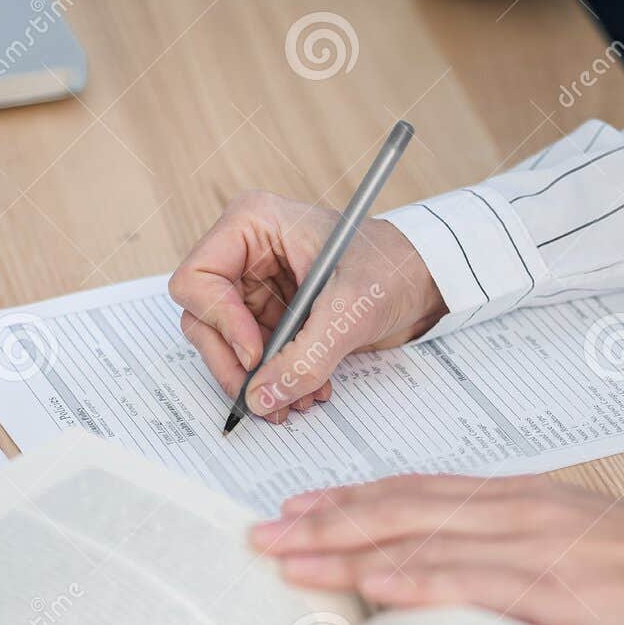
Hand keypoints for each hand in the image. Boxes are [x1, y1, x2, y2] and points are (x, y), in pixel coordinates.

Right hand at [168, 191, 446, 422]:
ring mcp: (257, 289)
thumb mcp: (350, 310)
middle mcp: (246, 255)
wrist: (425, 281)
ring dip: (260, 381)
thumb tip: (263, 397)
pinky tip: (309, 390)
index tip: (255, 355)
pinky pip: (257, 360)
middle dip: (235, 365)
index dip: (221, 322)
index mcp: (252, 225)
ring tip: (298, 398)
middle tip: (264, 398)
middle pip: (204, 319)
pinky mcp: (274, 318)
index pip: (198, 280)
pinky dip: (278, 381)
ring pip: (228, 347)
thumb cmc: (392, 266)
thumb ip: (307, 356)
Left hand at [249, 475, 623, 624]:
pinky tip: (369, 582)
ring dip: (345, 549)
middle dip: (325, 521)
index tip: (302, 508)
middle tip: (264, 533)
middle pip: (400, 508)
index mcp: (519, 498)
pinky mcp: (548, 586)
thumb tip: (453, 575)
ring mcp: (529, 544)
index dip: (353, 499)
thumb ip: (513, 552)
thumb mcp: (573, 544)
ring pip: (417, 539)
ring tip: (288, 558)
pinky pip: (466, 580)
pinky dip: (411, 579)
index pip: (418, 491)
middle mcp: (513, 510)